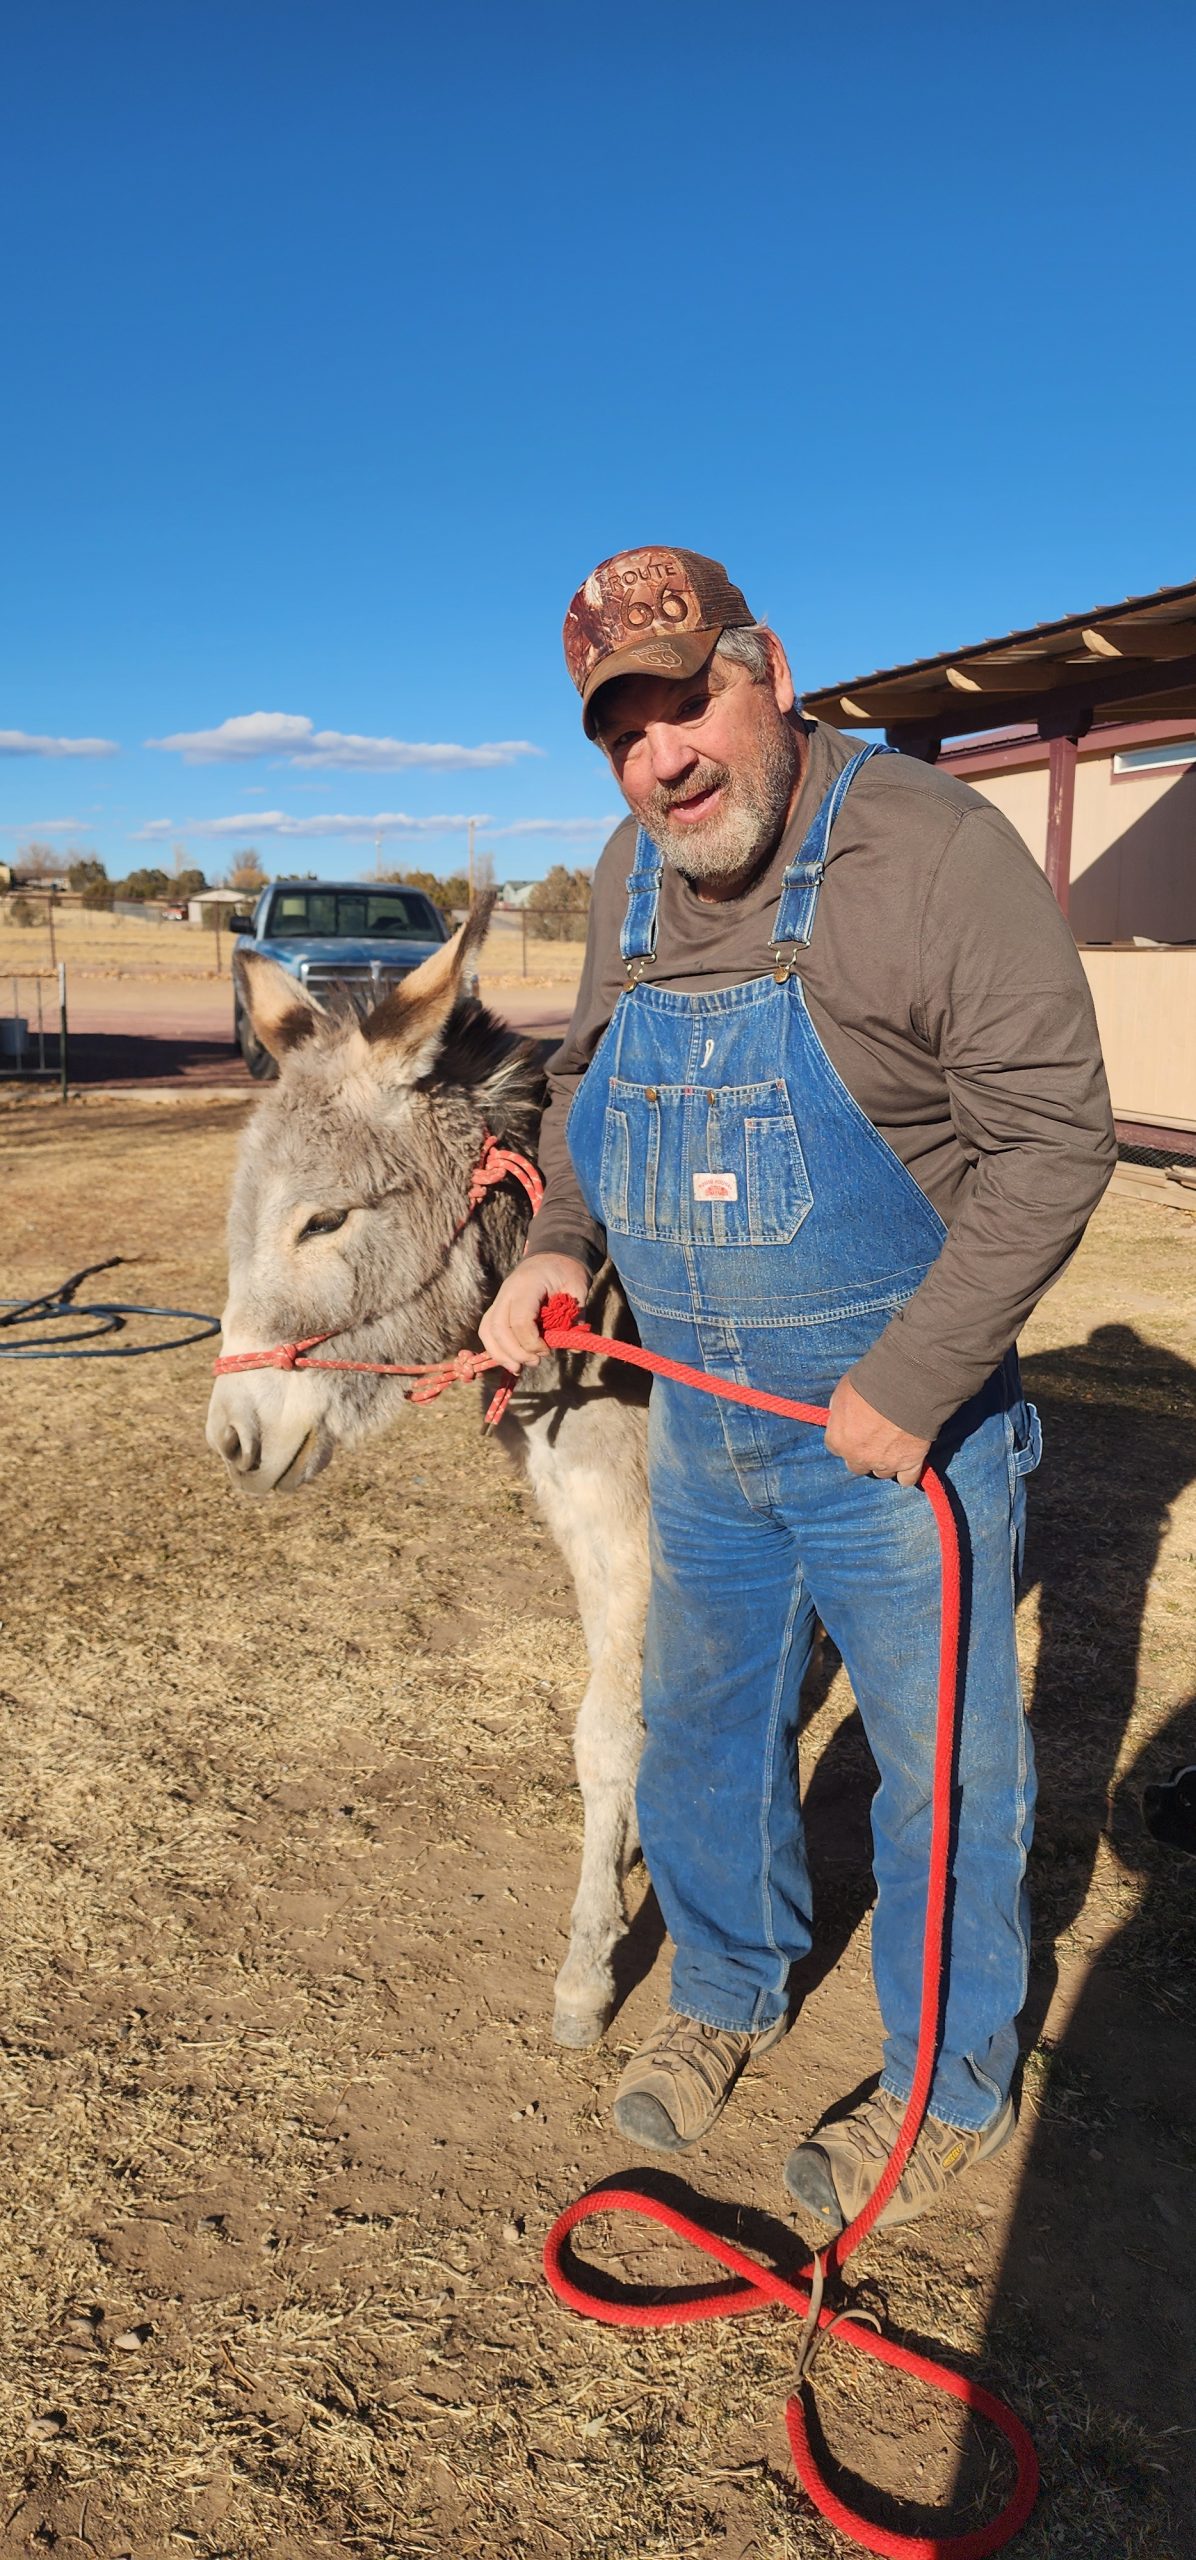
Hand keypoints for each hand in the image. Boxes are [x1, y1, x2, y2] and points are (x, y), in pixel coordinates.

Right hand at [478, 1252, 591, 1373]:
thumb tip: (574, 1348)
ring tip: (518, 1368)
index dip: (531, 1342)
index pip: (519, 1320)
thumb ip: (576, 1317)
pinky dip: (495, 1348)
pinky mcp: (498, 1307)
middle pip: (498, 1328)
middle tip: (535, 1362)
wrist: (553, 1255)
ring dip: (500, 1354)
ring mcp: (500, 1299)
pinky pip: (488, 1330)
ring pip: (487, 1330)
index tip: (548, 1351)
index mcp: (527, 1284)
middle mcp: (508, 1292)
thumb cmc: (566, 1271)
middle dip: (514, 1352)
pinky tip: (510, 1360)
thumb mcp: (578, 1289)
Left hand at [824, 1375, 930, 1486]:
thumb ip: (839, 1410)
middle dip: (863, 1454)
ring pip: (881, 1473)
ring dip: (885, 1463)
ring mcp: (884, 1463)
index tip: (854, 1430)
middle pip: (857, 1466)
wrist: (904, 1388)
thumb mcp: (842, 1392)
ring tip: (893, 1446)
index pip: (836, 1448)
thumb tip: (840, 1415)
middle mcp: (859, 1457)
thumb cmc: (869, 1386)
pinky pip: (907, 1479)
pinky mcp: (909, 1464)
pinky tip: (908, 1462)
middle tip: (874, 1437)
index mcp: (838, 1440)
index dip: (846, 1438)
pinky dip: (907, 1473)